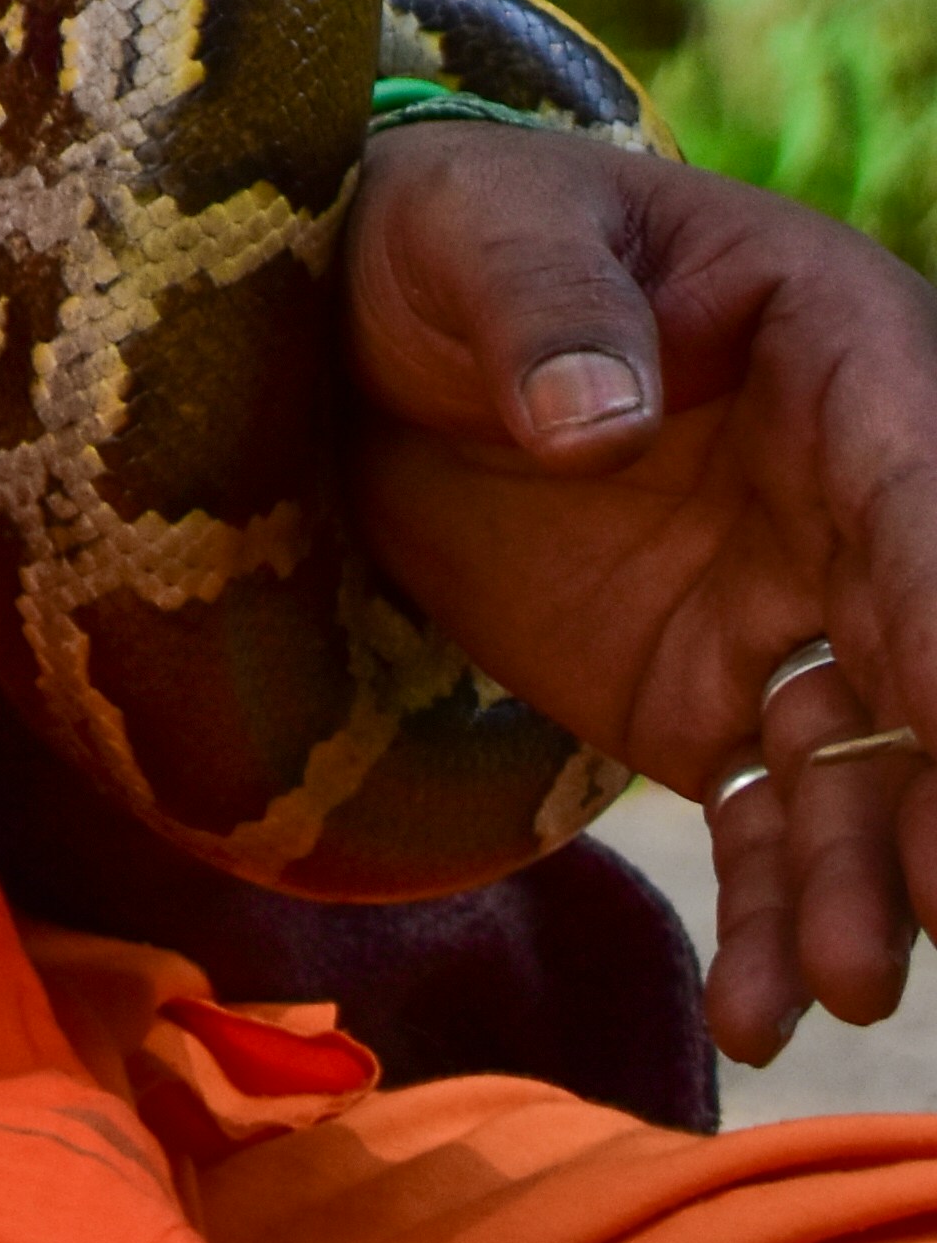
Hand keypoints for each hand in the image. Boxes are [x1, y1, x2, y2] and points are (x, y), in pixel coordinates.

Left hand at [345, 121, 936, 1058]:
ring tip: (844, 982)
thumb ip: (544, 304)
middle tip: (935, 896)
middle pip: (933, 654)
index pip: (920, 487)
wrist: (362, 338)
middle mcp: (855, 500)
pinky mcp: (715, 708)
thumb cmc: (449, 238)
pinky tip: (760, 1014)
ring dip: (870, 879)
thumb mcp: (477, 229)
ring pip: (869, 767)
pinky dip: (778, 920)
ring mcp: (793, 617)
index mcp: (837, 351)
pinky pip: (772, 827)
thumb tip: (599, 416)